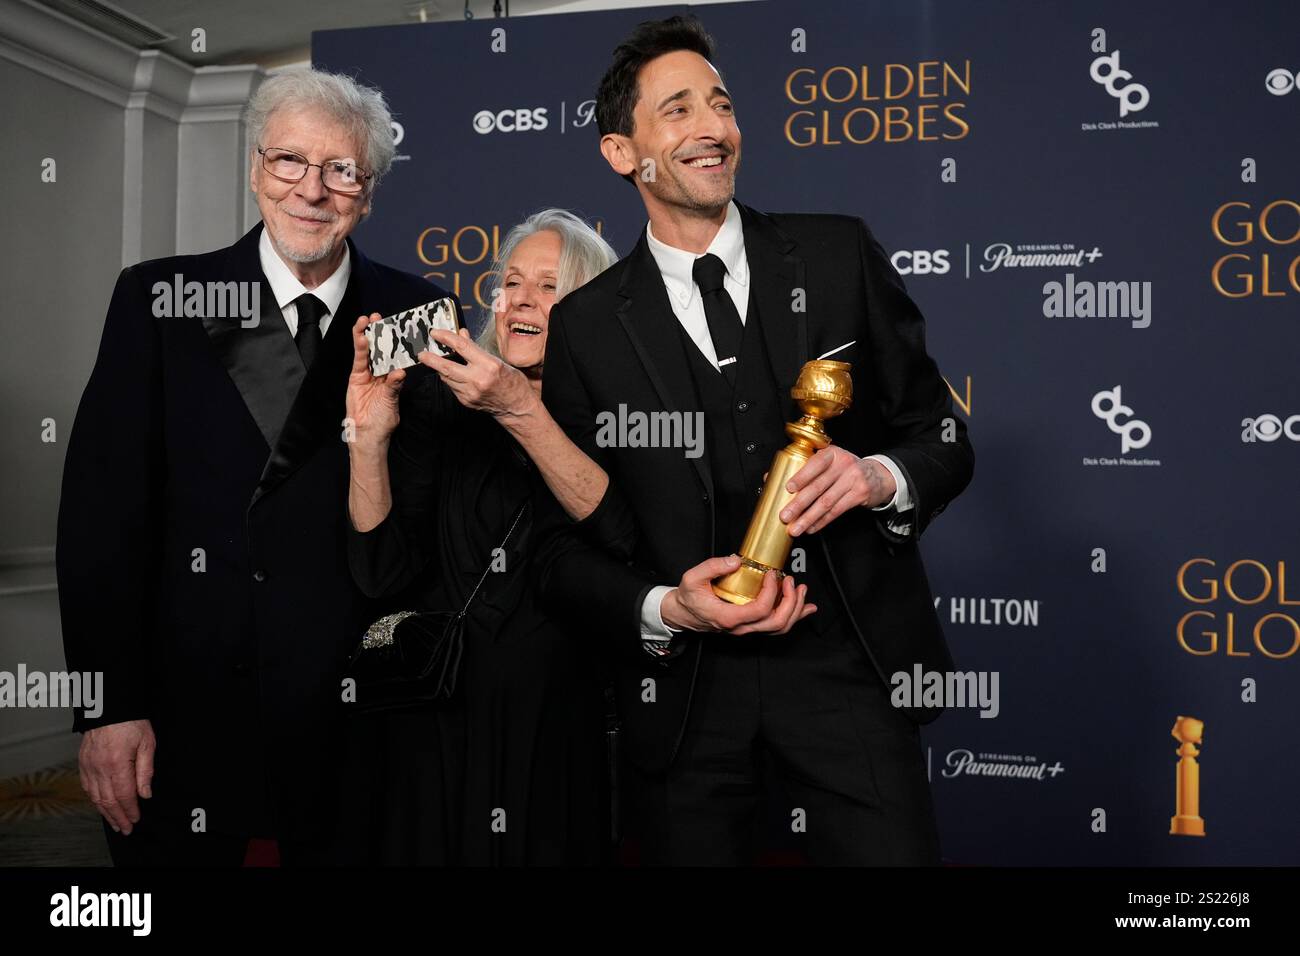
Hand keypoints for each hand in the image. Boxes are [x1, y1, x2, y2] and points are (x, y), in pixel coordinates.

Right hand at [78, 719, 154, 834]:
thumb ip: (146, 770)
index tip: (136, 819)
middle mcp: (99, 767)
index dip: (130, 810)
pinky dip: (94, 799)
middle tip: (126, 829)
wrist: (109, 706)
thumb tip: (145, 794)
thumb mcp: (147, 743)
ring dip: (105, 812)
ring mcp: (88, 766)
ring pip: (95, 796)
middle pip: (108, 800)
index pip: (124, 795)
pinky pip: (87, 786)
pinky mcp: (83, 762)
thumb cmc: (131, 722)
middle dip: (118, 817)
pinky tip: (101, 805)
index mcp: (117, 763)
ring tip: (114, 823)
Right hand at [347, 314, 405, 448]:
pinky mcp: (355, 378)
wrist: (369, 433)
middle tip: (378, 317)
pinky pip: (358, 361)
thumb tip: (400, 371)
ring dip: (365, 335)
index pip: (392, 355)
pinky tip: (361, 338)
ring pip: (365, 351)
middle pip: (377, 349)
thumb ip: (394, 386)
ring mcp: (366, 375)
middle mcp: (378, 373)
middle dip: (377, 332)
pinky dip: (360, 350)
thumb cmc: (383, 420)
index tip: (396, 327)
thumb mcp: (392, 401)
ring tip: (366, 321)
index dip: (393, 341)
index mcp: (390, 376)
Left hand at [419, 328, 535, 417]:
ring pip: (447, 378)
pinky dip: (450, 379)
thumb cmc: (512, 382)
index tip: (435, 333)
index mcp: (488, 365)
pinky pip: (452, 387)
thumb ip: (476, 349)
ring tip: (435, 361)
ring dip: (440, 369)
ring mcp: (470, 392)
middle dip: (431, 359)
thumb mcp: (497, 360)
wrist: (517, 407)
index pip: (462, 347)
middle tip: (421, 354)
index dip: (446, 338)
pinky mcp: (466, 401)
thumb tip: (462, 335)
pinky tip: (452, 375)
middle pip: (447, 367)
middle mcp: (478, 379)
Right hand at [660, 554, 815, 634]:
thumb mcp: (693, 577)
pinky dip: (795, 616)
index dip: (771, 592)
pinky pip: (777, 626)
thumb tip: (736, 560)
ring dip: (795, 609)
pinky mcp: (752, 625)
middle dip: (790, 601)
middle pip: (776, 622)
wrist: (684, 613)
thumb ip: (713, 566)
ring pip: (780, 627)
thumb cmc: (689, 597)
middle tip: (790, 580)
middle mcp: (741, 627)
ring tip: (801, 589)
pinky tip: (806, 607)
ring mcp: (748, 629)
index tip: (771, 575)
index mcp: (727, 616)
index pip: (759, 610)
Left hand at [780, 447, 895, 535]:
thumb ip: (802, 468)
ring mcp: (853, 479)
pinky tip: (811, 527)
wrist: (877, 474)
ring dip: (808, 517)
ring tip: (796, 528)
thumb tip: (770, 477)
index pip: (815, 464)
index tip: (788, 488)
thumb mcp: (828, 461)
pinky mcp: (859, 494)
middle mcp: (843, 464)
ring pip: (826, 502)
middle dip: (799, 504)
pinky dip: (822, 521)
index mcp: (832, 453)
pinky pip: (837, 511)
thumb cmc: (845, 468)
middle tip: (785, 515)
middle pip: (818, 487)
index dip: (801, 476)